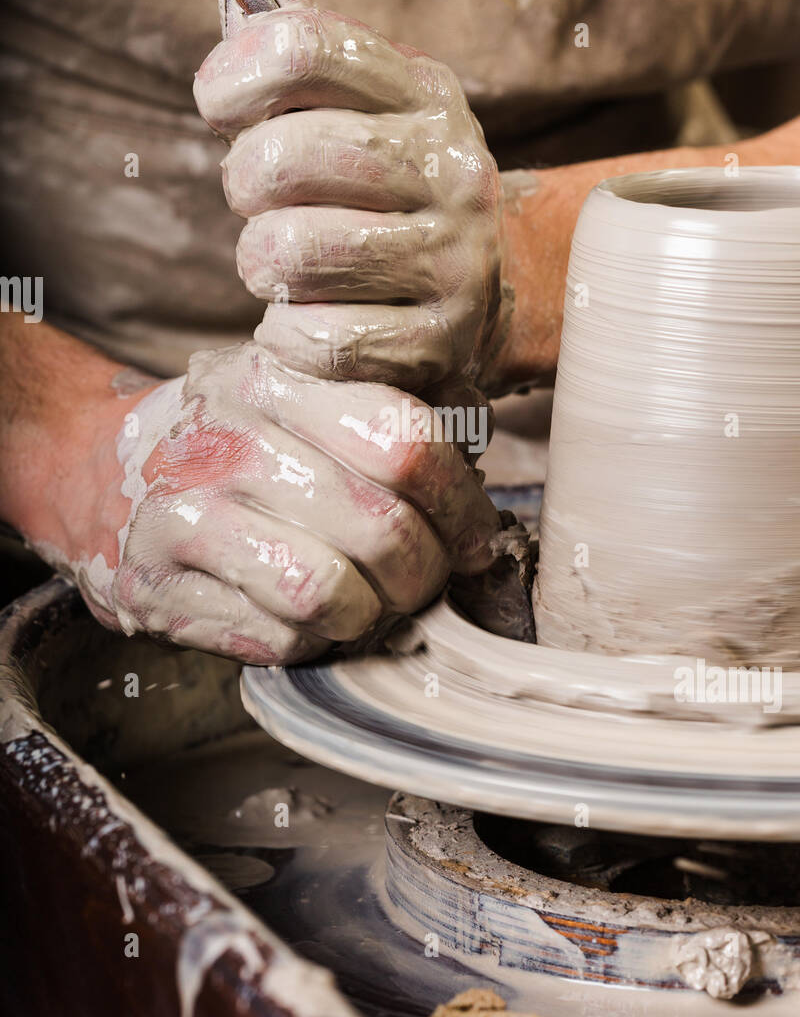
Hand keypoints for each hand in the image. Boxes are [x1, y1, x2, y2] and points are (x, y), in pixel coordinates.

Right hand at [56, 341, 499, 664]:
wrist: (100, 474)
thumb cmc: (239, 445)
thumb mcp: (308, 398)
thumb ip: (397, 407)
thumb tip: (482, 448)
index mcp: (278, 377)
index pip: (408, 442)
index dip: (462, 505)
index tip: (472, 536)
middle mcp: (227, 436)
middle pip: (383, 528)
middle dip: (424, 574)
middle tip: (420, 580)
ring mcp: (183, 510)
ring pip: (330, 591)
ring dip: (369, 614)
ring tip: (365, 601)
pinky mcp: (155, 584)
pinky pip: (279, 637)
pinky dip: (312, 639)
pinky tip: (304, 614)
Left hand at [192, 0, 510, 395]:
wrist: (475, 301)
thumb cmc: (385, 194)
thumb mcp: (359, 108)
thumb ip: (304, 44)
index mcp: (426, 93)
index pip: (304, 45)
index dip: (233, 73)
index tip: (219, 104)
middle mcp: (454, 169)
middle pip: (283, 156)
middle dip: (243, 184)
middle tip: (258, 205)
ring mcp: (455, 259)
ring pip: (292, 252)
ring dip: (262, 266)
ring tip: (283, 268)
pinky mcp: (440, 341)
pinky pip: (318, 338)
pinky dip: (289, 340)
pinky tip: (307, 323)